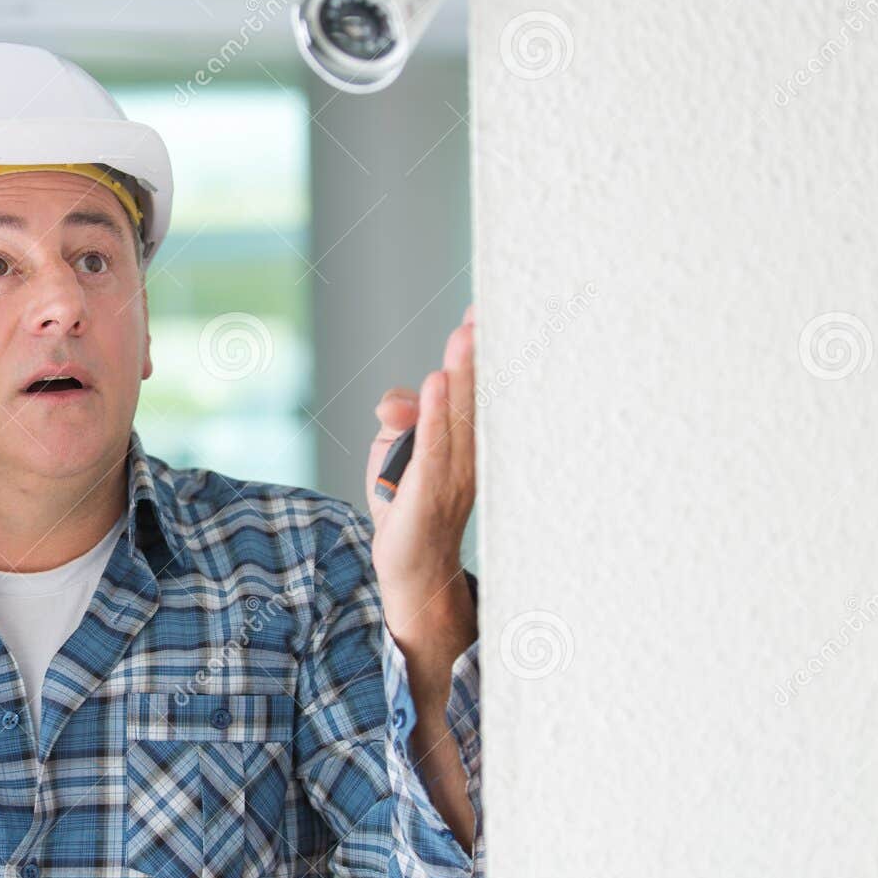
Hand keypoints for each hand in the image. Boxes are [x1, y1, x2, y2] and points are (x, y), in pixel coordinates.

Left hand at [364, 306, 476, 647]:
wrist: (413, 567)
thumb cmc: (407, 503)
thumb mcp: (395, 452)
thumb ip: (398, 417)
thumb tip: (394, 398)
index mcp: (464, 440)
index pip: (472, 389)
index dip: (478, 352)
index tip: (483, 310)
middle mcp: (467, 453)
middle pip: (472, 396)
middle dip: (477, 353)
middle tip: (483, 311)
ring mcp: (452, 474)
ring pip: (457, 417)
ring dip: (461, 375)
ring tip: (464, 336)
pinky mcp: (427, 494)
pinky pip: (433, 451)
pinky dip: (433, 418)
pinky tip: (434, 386)